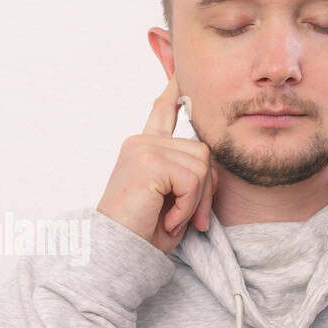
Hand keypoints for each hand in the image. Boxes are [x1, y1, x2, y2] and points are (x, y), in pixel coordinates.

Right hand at [96, 71, 217, 252]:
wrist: (116, 254)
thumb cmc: (142, 234)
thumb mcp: (173, 201)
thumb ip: (190, 175)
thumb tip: (210, 161)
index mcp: (144, 149)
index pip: (162, 111)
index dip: (174, 90)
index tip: (182, 72)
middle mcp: (141, 142)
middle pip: (202, 151)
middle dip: (205, 190)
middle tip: (190, 221)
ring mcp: (143, 148)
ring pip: (202, 165)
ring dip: (195, 201)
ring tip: (171, 220)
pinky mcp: (148, 160)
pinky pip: (193, 179)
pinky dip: (187, 206)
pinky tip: (166, 220)